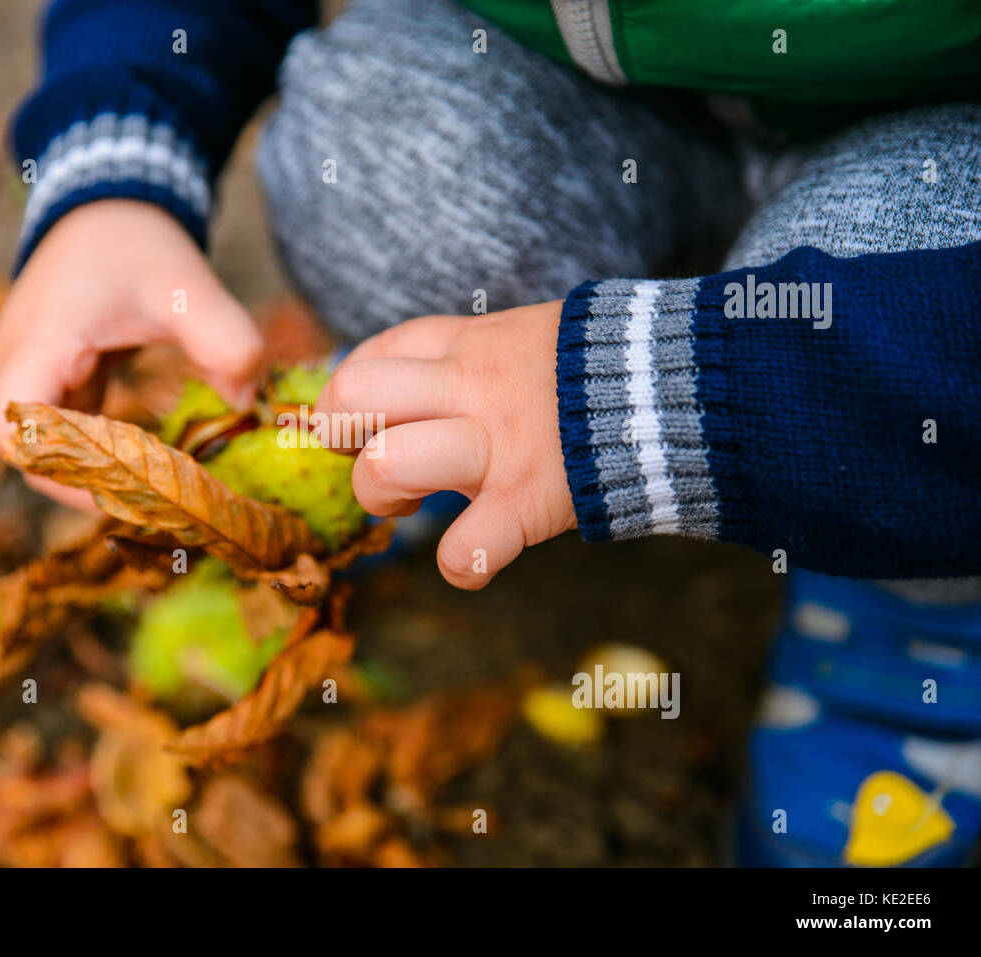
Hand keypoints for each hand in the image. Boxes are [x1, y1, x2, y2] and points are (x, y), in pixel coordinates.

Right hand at [0, 200, 261, 508]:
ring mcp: (29, 373)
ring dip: (99, 472)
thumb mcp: (188, 287)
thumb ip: (225, 341)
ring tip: (163, 489)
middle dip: (92, 485)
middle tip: (161, 504)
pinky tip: (153, 463)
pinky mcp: (49, 378)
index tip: (122, 484)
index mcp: (41, 344)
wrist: (109, 201)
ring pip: (47, 448)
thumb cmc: (139, 243)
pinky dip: (104, 451)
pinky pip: (65, 431)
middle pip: (31, 456)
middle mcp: (19, 364)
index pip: (9, 432)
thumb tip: (246, 405)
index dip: (57, 470)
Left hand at [316, 301, 575, 587]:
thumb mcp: (524, 338)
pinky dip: (463, 565)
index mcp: (466, 345)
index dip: (350, 393)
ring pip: (385, 466)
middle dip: (338, 435)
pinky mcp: (529, 499)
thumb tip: (411, 388)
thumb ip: (467, 360)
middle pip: (352, 395)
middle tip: (370, 456)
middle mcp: (469, 387)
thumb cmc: (598, 372)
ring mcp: (497, 443)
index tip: (368, 421)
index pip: (370, 355)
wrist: (688, 383)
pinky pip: (464, 551)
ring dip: (381, 498)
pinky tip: (477, 555)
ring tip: (411, 505)